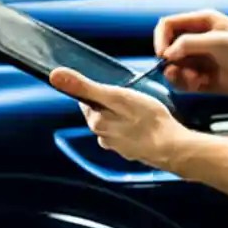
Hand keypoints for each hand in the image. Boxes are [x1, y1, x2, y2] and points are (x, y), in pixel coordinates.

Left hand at [48, 67, 188, 169]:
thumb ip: (85, 86)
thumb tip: (54, 76)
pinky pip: (127, 135)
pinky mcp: (133, 151)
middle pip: (99, 113)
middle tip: (128, 95)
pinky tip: (145, 124)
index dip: (97, 90)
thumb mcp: (115, 96)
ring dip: (122, 116)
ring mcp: (118, 146)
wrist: (172, 148)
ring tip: (139, 109)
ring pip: (114, 125)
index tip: (109, 85)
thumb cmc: (147, 119)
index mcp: (96, 122)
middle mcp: (103, 137)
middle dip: (110, 103)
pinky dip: (133, 128)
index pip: (85, 100)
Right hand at [153, 10, 227, 96]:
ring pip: (173, 66)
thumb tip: (167, 54)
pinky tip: (201, 84)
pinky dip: (187, 84)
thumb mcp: (218, 42)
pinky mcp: (201, 77)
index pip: (167, 25)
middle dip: (171, 62)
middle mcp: (197, 39)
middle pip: (167, 48)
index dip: (160, 39)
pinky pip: (182, 81)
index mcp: (201, 22)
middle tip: (181, 72)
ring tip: (195, 80)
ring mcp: (199, 59)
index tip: (162, 56)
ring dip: (179, 75)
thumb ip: (189, 44)